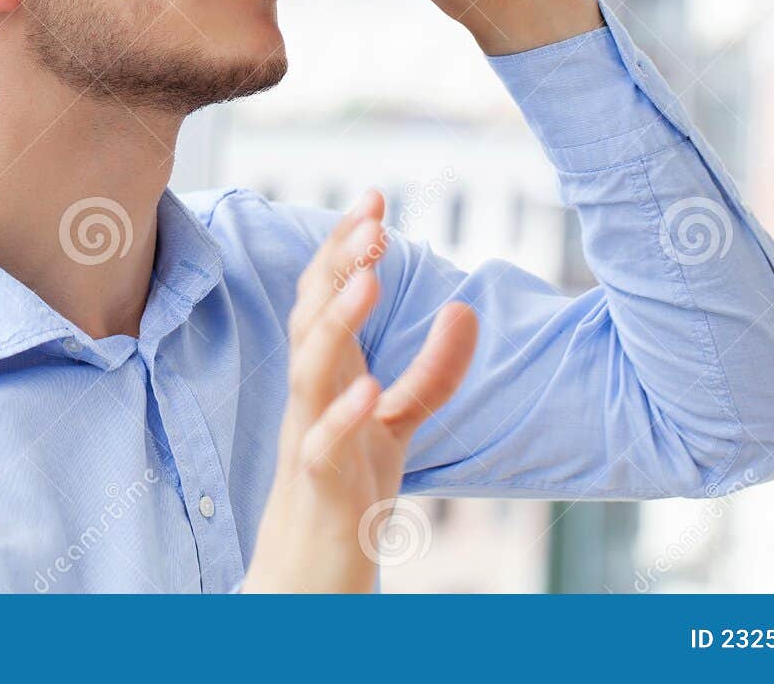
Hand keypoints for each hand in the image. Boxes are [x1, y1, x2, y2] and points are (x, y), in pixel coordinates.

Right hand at [242, 190, 477, 592]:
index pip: (325, 295)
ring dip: (337, 322)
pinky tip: (369, 388)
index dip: (345, 247)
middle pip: (312, 315)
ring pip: (308, 369)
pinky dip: (342, 414)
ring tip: (369, 277)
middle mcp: (310, 395)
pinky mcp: (318, 483)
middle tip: (370, 218)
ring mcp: (308, 435)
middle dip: (337, 264)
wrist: (308, 574)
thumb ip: (434, 369)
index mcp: (328, 373)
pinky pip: (322, 443)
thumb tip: (465, 307)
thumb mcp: (401, 421)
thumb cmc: (348, 488)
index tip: (375, 198)